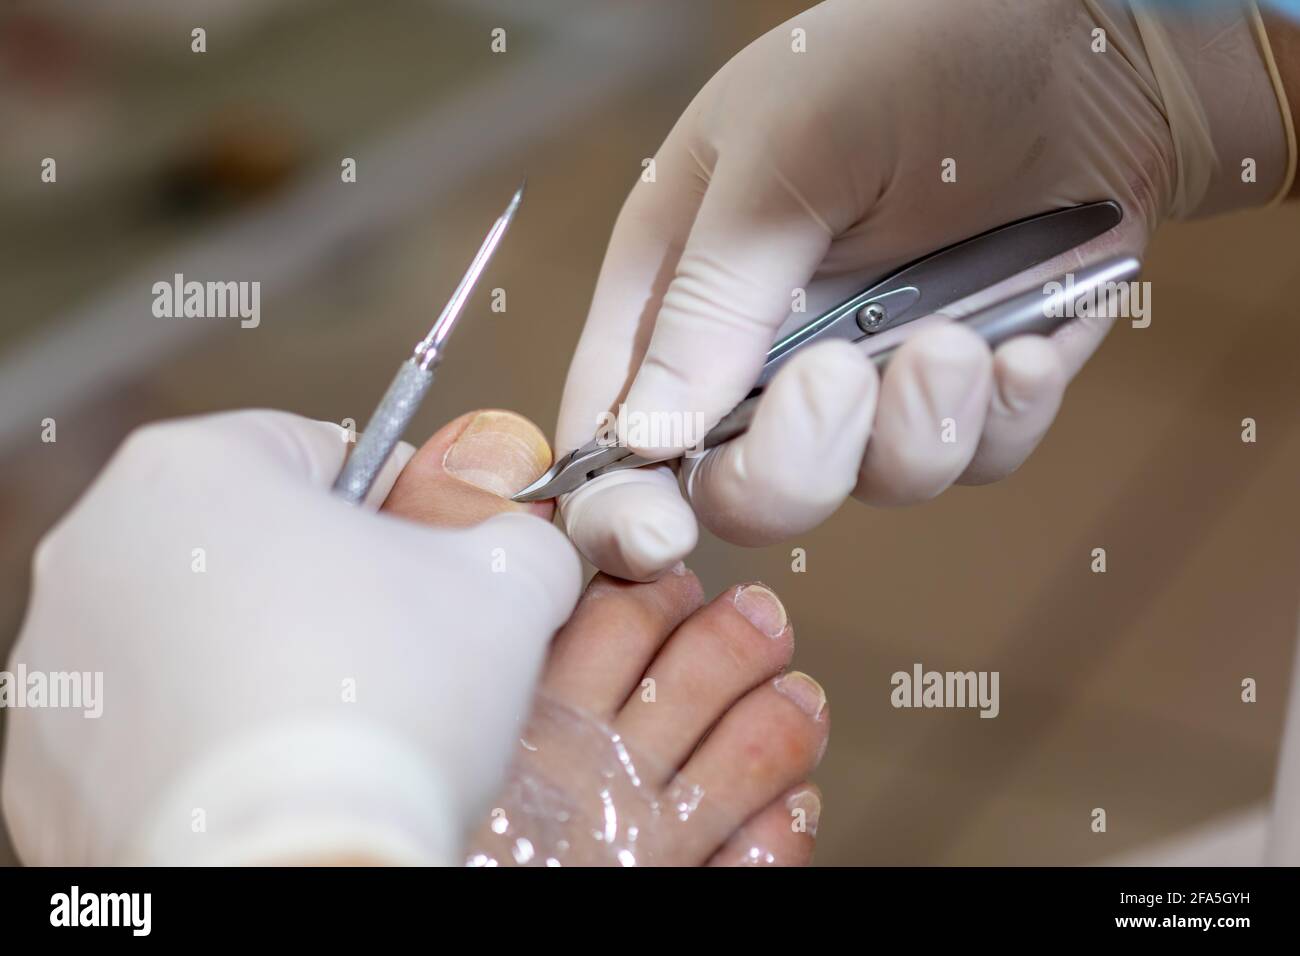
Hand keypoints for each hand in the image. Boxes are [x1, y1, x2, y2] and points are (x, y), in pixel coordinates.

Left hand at [2, 410, 579, 864]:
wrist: (293, 870)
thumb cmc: (384, 709)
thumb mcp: (505, 588)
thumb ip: (519, 536)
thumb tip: (519, 546)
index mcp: (193, 469)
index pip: (322, 450)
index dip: (396, 506)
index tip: (427, 565)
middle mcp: (97, 546)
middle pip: (252, 540)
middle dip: (326, 584)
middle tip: (392, 650)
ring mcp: (60, 659)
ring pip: (198, 629)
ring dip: (264, 655)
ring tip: (335, 718)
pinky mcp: (48, 758)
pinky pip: (155, 719)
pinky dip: (211, 733)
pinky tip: (272, 769)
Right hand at [557, 0, 1291, 579]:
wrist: (1080, 47)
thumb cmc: (905, 57)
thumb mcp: (785, 152)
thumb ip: (714, 297)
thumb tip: (647, 438)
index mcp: (681, 286)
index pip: (614, 421)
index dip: (616, 497)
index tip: (652, 536)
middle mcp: (764, 350)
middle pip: (737, 490)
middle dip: (790, 462)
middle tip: (835, 374)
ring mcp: (869, 378)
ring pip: (865, 487)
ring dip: (914, 428)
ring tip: (954, 337)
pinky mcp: (965, 388)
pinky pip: (973, 460)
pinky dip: (1002, 416)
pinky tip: (1021, 346)